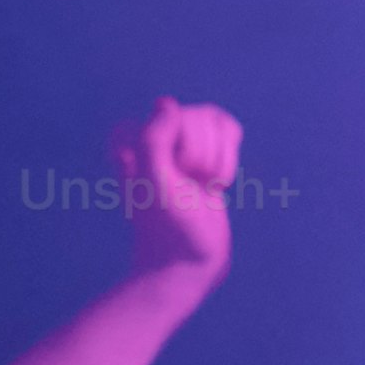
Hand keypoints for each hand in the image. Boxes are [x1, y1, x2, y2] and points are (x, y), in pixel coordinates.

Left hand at [114, 99, 243, 283]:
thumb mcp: (155, 181)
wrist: (186, 261)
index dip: (182, 145)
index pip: (173, 113)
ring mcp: (184, 147)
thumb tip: (167, 103)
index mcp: (135, 138)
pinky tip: (216, 184)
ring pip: (218, 124)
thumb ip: (154, 138)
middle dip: (204, 154)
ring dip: (219, 160)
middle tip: (190, 186)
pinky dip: (229, 160)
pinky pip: (229, 135)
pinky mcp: (207, 158)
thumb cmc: (167, 224)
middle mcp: (158, 137)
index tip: (174, 176)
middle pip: (199, 116)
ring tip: (203, 188)